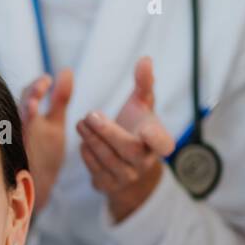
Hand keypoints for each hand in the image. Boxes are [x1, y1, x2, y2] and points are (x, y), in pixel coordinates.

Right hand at [19, 68, 72, 213]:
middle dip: (26, 102)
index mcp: (26, 115)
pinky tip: (23, 139)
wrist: (35, 186)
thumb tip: (66, 70)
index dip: (36, 87)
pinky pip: (12, 153)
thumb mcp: (55, 122)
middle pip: (17, 109)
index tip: (48, 80)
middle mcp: (14, 127)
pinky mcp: (11, 163)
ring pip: (12, 129)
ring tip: (30, 110)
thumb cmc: (44, 151)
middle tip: (35, 98)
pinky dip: (16, 144)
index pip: (28, 94)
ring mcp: (11, 145)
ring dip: (21, 121)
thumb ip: (59, 98)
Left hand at [76, 57, 174, 223]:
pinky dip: (88, 155)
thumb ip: (144, 84)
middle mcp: (144, 163)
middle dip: (108, 133)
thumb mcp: (142, 106)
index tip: (146, 130)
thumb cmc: (137, 128)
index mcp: (158, 143)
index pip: (163, 143)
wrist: (129, 164)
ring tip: (81, 123)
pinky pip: (96, 171)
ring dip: (92, 141)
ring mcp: (127, 177)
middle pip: (128, 150)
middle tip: (90, 115)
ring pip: (109, 161)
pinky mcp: (108, 185)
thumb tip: (145, 59)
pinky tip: (83, 140)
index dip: (157, 139)